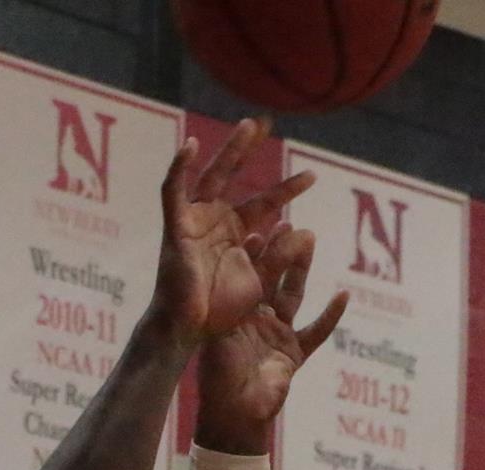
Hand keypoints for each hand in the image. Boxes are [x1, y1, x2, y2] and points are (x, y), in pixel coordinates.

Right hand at [148, 118, 314, 350]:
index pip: (264, 202)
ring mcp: (193, 223)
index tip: (313, 176)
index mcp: (234, 234)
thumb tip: (304, 231)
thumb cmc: (220, 312)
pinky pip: (172, 192)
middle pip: (232, 177)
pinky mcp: (175, 228)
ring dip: (228, 151)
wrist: (189, 329)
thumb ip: (280, 254)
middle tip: (267, 124)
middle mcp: (213, 222)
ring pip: (211, 177)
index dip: (286, 189)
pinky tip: (189, 146)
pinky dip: (178, 169)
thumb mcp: (259, 279)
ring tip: (249, 126)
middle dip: (248, 151)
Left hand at [193, 225, 348, 455]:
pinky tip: (344, 295)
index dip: (254, 254)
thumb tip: (218, 285)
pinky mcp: (294, 354)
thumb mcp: (219, 337)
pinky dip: (330, 316)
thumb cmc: (218, 379)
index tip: (262, 227)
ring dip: (302, 271)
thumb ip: (225, 309)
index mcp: (233, 314)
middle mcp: (255, 320)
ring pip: (293, 296)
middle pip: (272, 280)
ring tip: (311, 240)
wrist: (233, 416)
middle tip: (294, 225)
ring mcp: (277, 335)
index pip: (245, 277)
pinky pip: (316, 332)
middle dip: (282, 253)